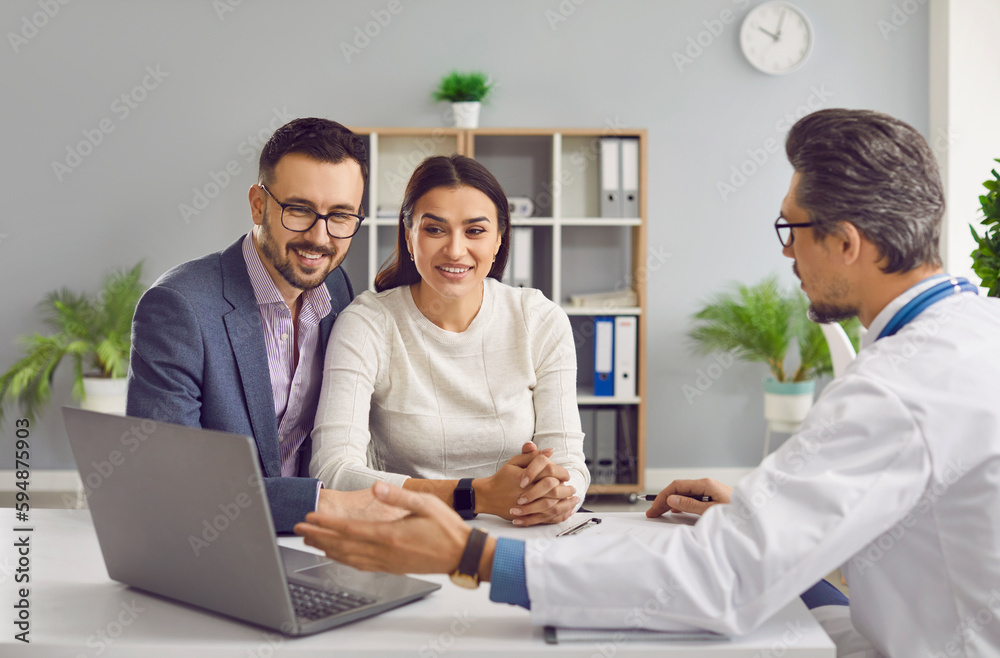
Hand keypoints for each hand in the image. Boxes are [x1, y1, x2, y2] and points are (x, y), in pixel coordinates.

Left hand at [296, 483, 472, 574]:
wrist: (461, 555)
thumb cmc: (446, 528)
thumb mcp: (425, 504)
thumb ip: (399, 496)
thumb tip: (377, 488)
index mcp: (390, 535)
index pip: (348, 530)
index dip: (326, 524)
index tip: (309, 518)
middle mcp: (384, 552)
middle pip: (342, 545)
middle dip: (317, 537)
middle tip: (298, 530)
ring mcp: (386, 563)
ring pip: (348, 558)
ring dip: (326, 549)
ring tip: (310, 542)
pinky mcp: (391, 568)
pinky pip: (360, 565)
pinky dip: (343, 560)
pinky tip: (336, 556)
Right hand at [475, 442, 576, 526]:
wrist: (488, 496)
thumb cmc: (502, 478)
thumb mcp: (514, 462)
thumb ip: (532, 455)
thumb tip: (551, 450)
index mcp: (527, 476)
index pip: (551, 472)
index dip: (562, 473)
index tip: (566, 476)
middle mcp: (529, 491)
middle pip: (555, 490)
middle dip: (567, 489)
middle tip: (573, 489)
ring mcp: (528, 505)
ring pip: (553, 506)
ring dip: (566, 503)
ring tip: (573, 500)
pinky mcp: (527, 516)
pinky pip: (547, 518)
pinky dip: (559, 516)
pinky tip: (566, 512)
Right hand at [645, 478, 731, 517]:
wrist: (757, 518)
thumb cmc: (738, 514)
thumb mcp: (711, 511)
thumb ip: (690, 505)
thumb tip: (671, 500)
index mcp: (705, 484)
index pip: (676, 486)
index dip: (662, 497)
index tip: (653, 509)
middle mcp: (707, 484)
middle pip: (679, 489)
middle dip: (663, 500)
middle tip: (652, 513)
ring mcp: (710, 490)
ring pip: (684, 493)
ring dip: (671, 503)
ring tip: (661, 513)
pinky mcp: (713, 497)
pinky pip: (692, 498)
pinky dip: (681, 504)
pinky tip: (677, 512)